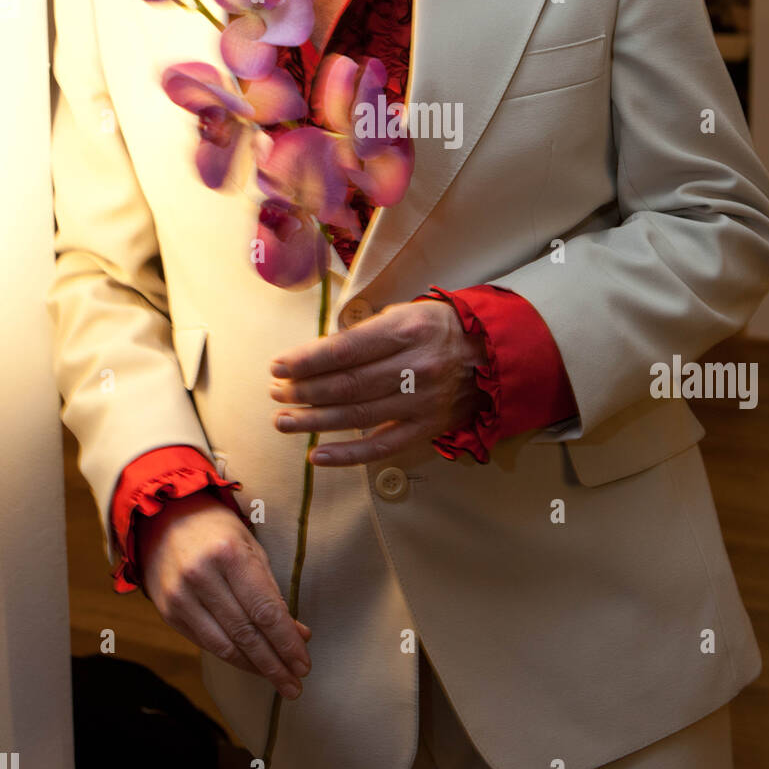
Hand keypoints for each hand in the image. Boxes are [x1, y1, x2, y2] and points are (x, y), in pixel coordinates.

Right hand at [136, 489, 312, 699]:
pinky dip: (232, 657)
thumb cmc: (217, 531)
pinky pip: (206, 643)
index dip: (287, 642)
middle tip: (296, 685)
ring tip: (279, 681)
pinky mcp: (168, 612)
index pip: (265, 610)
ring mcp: (181, 596)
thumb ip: (273, 591)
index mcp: (229, 554)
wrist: (163, 519)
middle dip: (275, 663)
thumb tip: (299, 634)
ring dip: (255, 668)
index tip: (304, 664)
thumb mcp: (251, 547)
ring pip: (225, 646)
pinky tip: (251, 665)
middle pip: (246, 633)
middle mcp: (202, 576)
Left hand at [269, 299, 488, 465]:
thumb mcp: (405, 313)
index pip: (345, 350)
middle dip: (304, 391)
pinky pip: (382, 446)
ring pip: (358, 417)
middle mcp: (416, 367)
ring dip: (315, 421)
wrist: (492, 354)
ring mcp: (422, 401)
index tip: (278, 367)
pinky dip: (347, 455)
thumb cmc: (437, 328)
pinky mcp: (426, 427)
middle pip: (348, 385)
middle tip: (277, 394)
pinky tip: (317, 455)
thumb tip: (316, 355)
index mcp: (407, 330)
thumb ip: (365, 333)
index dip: (307, 361)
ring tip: (284, 421)